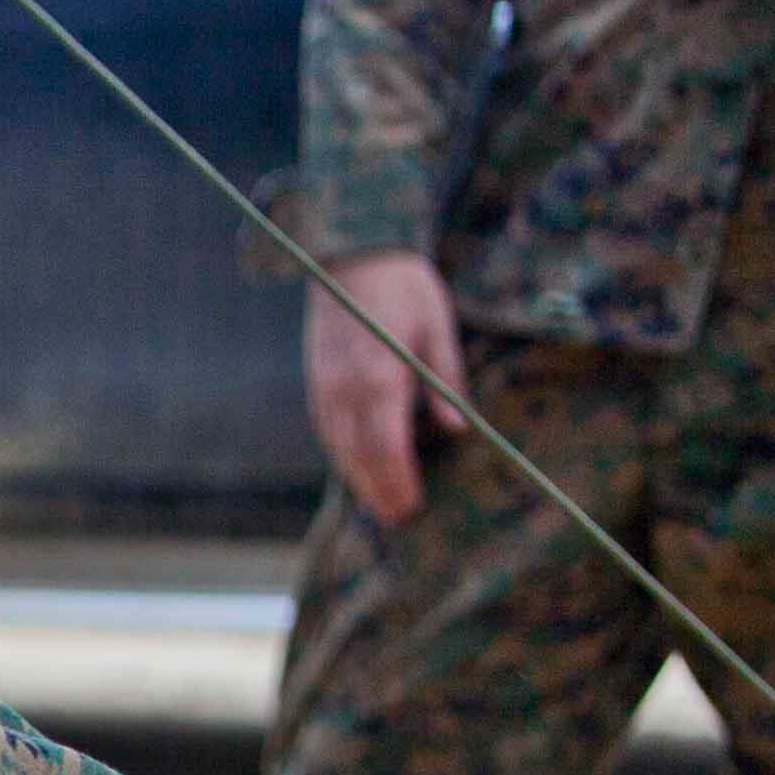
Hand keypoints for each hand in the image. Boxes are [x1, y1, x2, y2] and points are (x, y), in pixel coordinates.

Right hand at [305, 248, 465, 526]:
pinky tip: (357, 465)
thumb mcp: (437, 328)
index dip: (398, 482)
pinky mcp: (316, 382)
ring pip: (338, 447)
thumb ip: (444, 381)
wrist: (353, 256)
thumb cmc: (404, 288)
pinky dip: (343, 454)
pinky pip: (327, 430)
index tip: (412, 507)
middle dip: (378, 490)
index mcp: (380, 378)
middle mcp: (345, 390)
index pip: (387, 448)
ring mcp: (325, 388)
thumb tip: (457, 430)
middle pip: (359, 456)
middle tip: (397, 518)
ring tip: (377, 502)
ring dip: (357, 477)